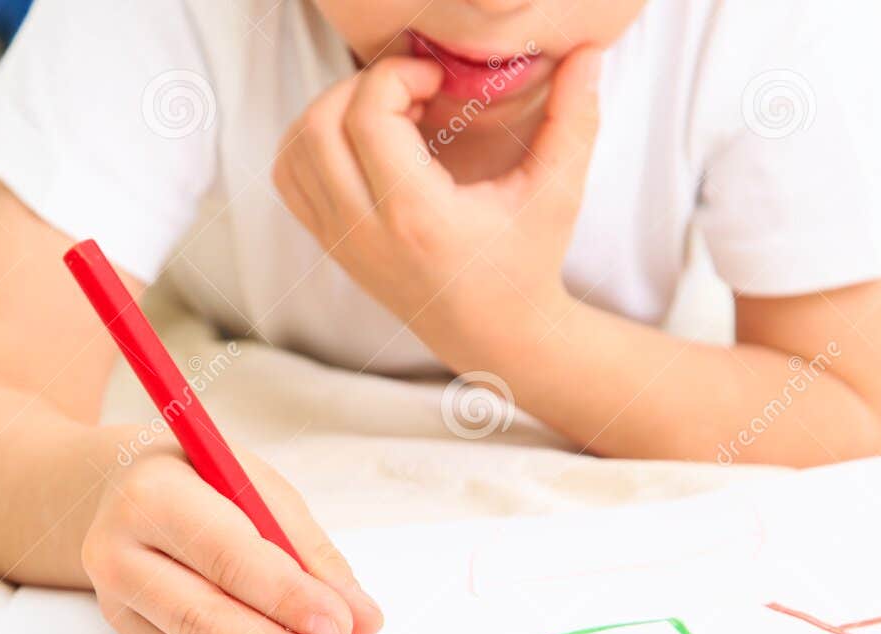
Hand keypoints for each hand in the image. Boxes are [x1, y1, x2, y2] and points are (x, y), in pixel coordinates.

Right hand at [81, 442, 383, 633]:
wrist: (124, 490)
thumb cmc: (204, 482)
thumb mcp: (259, 487)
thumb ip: (309, 551)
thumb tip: (361, 616)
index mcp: (154, 494)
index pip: (225, 554)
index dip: (286, 596)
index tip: (340, 626)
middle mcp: (119, 552)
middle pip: (201, 617)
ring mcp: (117, 602)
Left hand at [272, 48, 601, 352]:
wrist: (494, 335)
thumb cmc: (526, 263)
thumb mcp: (558, 192)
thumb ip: (575, 118)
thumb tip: (588, 52)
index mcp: (417, 216)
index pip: (368, 116)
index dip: (398, 74)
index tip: (438, 78)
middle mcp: (366, 232)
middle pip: (320, 125)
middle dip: (361, 85)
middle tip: (409, 88)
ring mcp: (341, 243)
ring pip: (295, 150)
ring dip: (333, 110)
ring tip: (387, 111)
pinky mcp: (331, 246)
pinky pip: (292, 178)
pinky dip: (312, 144)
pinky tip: (363, 141)